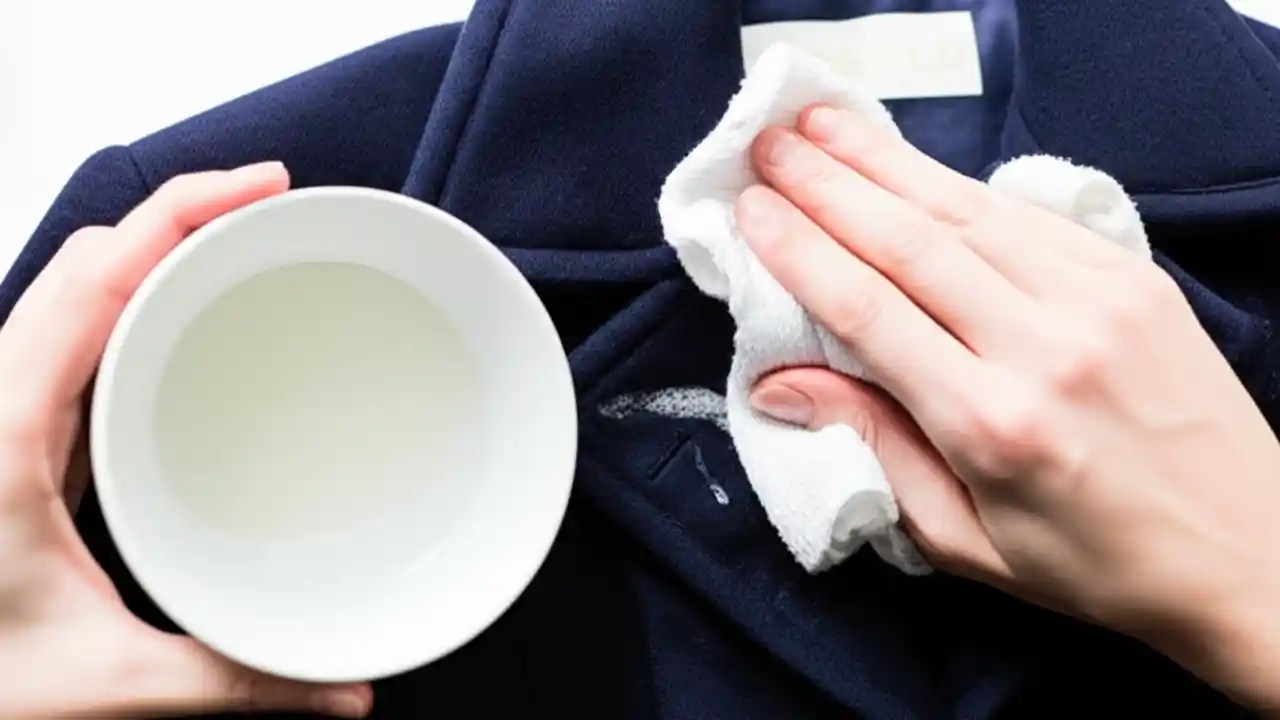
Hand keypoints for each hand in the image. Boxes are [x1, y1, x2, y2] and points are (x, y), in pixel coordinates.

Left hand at [0, 162, 371, 717]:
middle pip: (92, 256)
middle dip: (188, 215)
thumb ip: (235, 683)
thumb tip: (345, 690)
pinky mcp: (18, 433)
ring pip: (78, 287)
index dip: (187, 206)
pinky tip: (188, 326)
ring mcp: (3, 409)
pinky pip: (77, 335)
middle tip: (277, 210)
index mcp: (6, 426)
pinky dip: (137, 304)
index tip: (266, 185)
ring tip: (244, 250)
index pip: (98, 272)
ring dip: (159, 253)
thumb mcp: (103, 681)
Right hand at [736, 105, 1279, 711]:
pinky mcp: (1132, 278)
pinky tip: (910, 166)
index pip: (868, 311)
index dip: (799, 251)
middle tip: (770, 145)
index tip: (752, 210)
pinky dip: (957, 186)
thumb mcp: (965, 541)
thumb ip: (875, 448)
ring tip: (822, 128)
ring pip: (966, 211)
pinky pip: (1024, 216)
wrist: (1253, 553)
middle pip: (909, 242)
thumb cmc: (1098, 564)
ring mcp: (1097, 300)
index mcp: (991, 423)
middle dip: (827, 186)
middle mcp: (1044, 346)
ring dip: (885, 164)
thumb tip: (782, 386)